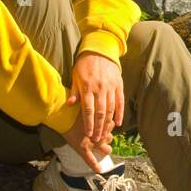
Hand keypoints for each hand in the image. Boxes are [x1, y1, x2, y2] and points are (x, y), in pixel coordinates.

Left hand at [61, 52, 123, 167]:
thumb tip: (69, 105)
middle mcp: (100, 89)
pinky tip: (117, 123)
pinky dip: (120, 113)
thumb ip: (74, 92)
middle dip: (98, 127)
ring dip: (108, 123)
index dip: (88, 123)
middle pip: (100, 112)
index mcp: (88, 87)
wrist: (100, 51)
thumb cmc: (85, 65)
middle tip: (97, 139)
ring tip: (105, 135)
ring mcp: (111, 87)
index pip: (88, 109)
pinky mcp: (119, 86)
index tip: (88, 134)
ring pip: (111, 109)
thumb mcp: (75, 76)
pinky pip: (120, 102)